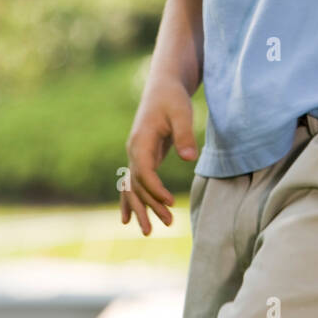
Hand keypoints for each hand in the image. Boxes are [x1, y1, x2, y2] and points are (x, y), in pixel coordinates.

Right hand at [120, 82, 197, 234]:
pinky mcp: (142, 155)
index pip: (144, 172)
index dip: (155, 189)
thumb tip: (189, 159)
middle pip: (137, 184)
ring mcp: (135, 153)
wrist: (163, 85)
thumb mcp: (182, 112)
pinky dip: (130, 200)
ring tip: (150, 231)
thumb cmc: (173, 97)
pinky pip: (133, 182)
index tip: (170, 202)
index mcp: (141, 140)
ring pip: (133, 186)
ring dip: (141, 208)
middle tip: (166, 224)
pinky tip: (127, 219)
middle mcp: (134, 149)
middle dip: (149, 205)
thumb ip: (185, 135)